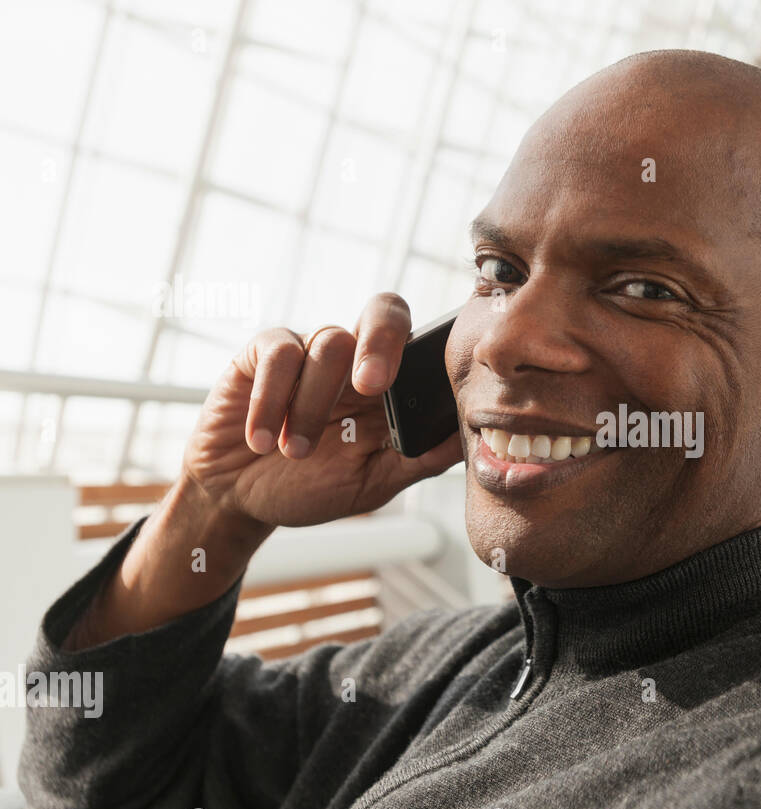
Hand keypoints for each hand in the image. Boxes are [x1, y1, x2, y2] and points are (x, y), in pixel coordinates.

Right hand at [181, 292, 463, 530]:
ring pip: (329, 343)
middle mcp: (355, 357)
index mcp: (391, 384)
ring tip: (296, 452)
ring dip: (312, 405)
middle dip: (382, 344)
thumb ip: (419, 459)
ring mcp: (310, 350)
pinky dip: (271, 400)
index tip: (430, 390)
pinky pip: (278, 353)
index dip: (433, 351)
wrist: (242, 497)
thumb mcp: (374, 481)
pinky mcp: (262, 354)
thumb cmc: (313, 485)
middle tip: (370, 387)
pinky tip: (263, 439)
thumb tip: (469, 439)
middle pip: (384, 311)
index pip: (422, 341)